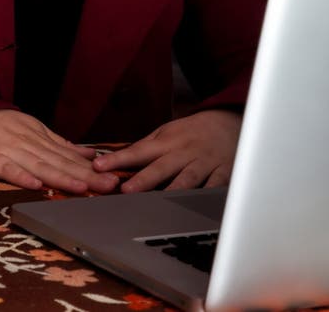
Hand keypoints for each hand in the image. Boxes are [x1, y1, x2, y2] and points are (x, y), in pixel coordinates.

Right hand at [0, 109, 120, 193]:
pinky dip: (22, 177)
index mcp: (41, 137)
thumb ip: (60, 144)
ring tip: (82, 188)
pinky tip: (36, 186)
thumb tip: (90, 155)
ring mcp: (10, 150)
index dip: (92, 168)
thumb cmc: (2, 127)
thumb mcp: (34, 130)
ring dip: (61, 177)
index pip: (70, 156)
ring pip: (39, 165)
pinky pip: (7, 169)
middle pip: (61, 162)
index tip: (113, 178)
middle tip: (109, 186)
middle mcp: (30, 143)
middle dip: (86, 175)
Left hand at [92, 109, 241, 192]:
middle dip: (144, 178)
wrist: (229, 121)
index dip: (119, 159)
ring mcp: (205, 162)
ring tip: (157, 205)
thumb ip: (145, 147)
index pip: (139, 150)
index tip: (98, 166)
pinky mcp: (223, 172)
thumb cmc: (192, 131)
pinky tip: (196, 207)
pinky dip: (207, 196)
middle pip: (162, 166)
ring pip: (188, 178)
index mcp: (168, 141)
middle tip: (126, 190)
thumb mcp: (167, 132)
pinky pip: (215, 186)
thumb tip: (116, 160)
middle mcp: (185, 151)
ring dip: (172, 191)